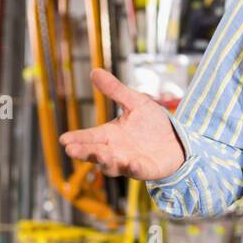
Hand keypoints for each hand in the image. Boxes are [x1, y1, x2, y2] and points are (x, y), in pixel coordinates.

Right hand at [59, 68, 185, 179]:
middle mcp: (115, 151)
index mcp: (110, 135)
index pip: (89, 137)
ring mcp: (129, 162)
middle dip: (84, 152)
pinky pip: (137, 171)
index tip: (64, 140)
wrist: (177, 138)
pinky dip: (133, 168)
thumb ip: (115, 90)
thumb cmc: (153, 122)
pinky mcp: (145, 170)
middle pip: (95, 154)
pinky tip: (130, 163)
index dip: (77, 139)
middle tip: (71, 150)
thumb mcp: (135, 102)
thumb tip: (94, 71)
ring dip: (105, 161)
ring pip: (112, 165)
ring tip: (98, 154)